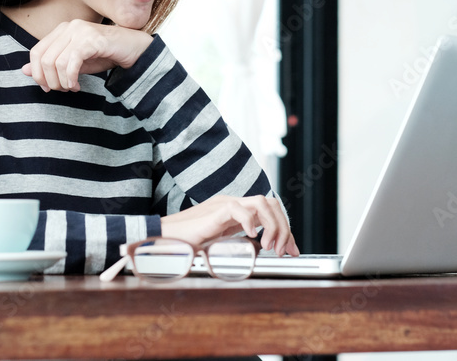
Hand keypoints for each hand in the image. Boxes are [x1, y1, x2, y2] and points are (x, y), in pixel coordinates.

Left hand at [21, 20, 152, 91]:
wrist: (135, 49)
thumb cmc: (106, 55)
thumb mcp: (75, 63)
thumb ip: (52, 65)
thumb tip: (24, 70)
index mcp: (62, 29)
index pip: (36, 51)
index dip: (36, 73)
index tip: (47, 87)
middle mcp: (69, 27)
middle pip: (43, 58)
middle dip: (49, 80)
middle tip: (62, 90)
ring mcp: (80, 31)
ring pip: (56, 62)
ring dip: (61, 82)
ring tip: (72, 88)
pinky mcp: (91, 40)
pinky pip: (71, 62)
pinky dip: (70, 78)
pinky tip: (77, 85)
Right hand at [160, 195, 299, 256]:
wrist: (163, 238)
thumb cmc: (186, 243)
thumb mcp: (220, 243)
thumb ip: (237, 242)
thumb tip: (258, 252)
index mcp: (236, 211)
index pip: (270, 211)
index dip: (286, 230)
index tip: (293, 251)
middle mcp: (233, 204)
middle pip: (272, 204)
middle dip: (285, 228)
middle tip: (284, 252)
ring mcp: (224, 205)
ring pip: (261, 203)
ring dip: (273, 226)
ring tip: (270, 247)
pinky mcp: (214, 211)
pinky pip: (238, 208)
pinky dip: (250, 223)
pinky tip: (252, 238)